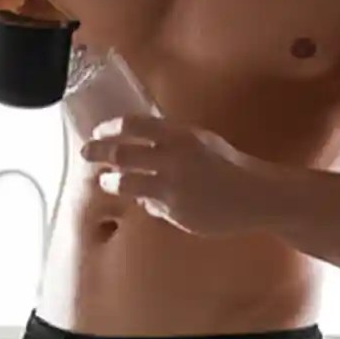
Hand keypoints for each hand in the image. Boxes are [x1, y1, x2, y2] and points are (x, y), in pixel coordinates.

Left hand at [80, 115, 269, 235]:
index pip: (133, 125)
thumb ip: (169, 138)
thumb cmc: (227, 164)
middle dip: (97, 152)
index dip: (110, 128)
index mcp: (180, 136)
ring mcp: (171, 188)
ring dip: (111, 182)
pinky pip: (148, 205)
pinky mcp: (173, 213)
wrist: (254, 196)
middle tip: (86, 153)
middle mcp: (172, 159)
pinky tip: (149, 199)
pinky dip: (145, 201)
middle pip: (121, 154)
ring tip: (107, 181)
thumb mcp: (199, 140)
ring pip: (125, 184)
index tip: (97, 131)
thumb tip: (137, 137)